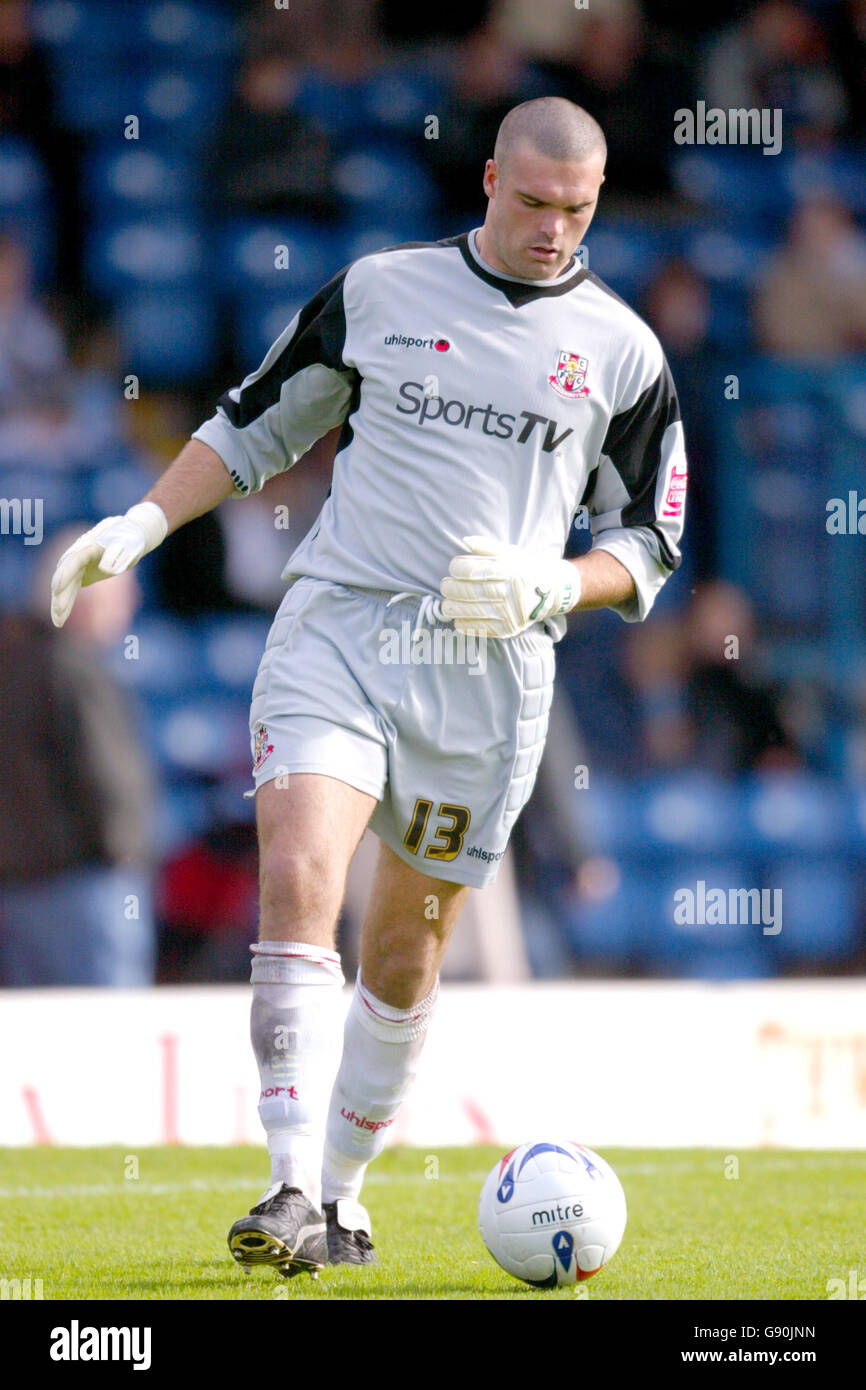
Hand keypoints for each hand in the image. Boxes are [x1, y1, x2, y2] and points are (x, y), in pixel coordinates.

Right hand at [50, 501, 166, 627]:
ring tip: (57, 622)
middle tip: (59, 612)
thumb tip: (105, 569)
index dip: (65, 574)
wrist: (131, 535)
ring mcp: (78, 564)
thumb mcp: (129, 544)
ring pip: (66, 585)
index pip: (73, 561)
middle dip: (60, 594)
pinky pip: (71, 589)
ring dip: (61, 602)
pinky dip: (67, 602)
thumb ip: (117, 555)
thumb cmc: (131, 539)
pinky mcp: (82, 573)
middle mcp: (78, 554)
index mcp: (89, 545)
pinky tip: (61, 617)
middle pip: (65, 575)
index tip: (57, 588)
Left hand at [439, 535, 580, 637]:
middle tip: (445, 586)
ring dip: (452, 608)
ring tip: (446, 605)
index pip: (473, 569)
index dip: (457, 568)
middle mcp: (509, 592)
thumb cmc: (525, 568)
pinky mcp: (509, 629)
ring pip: (472, 611)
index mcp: (509, 570)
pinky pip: (481, 629)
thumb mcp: (511, 552)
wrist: (553, 591)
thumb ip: (487, 546)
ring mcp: (510, 612)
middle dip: (451, 588)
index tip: (453, 567)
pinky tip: (457, 619)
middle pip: (470, 591)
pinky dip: (464, 625)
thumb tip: (465, 540)